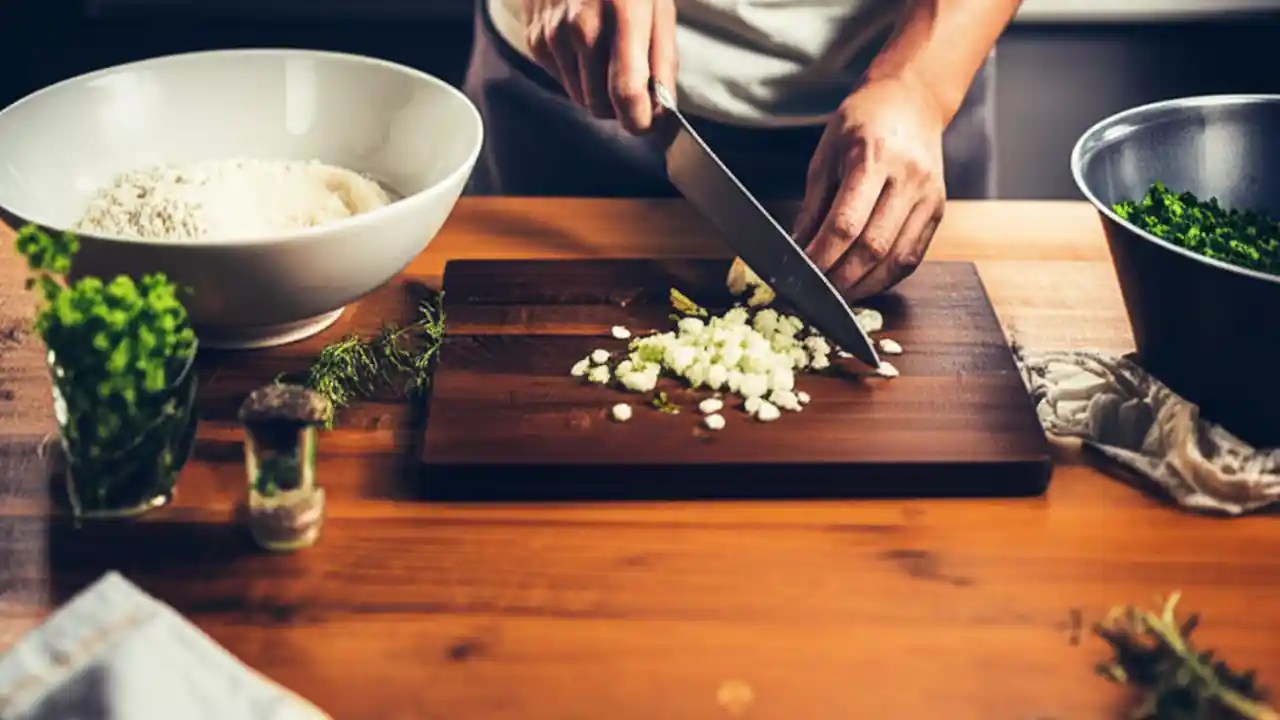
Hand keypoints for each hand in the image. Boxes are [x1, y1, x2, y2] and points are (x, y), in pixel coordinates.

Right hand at [522, 0, 676, 133]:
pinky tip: (585, 44)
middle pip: (602, 107)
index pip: (627, 95)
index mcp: (622, 16)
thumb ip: (663, 60)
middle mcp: (581, 30)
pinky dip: (577, 74)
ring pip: (581, 99)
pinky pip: (562, 80)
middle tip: (634, 85)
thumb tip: (663, 108)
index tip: (650, 124)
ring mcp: (553, 36)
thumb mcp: (658, 7)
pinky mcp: (536, 41)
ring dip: (598, 91)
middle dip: (621, 107)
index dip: (641, 121)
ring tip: (608, 56)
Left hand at [795, 75, 946, 300]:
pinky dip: (887, 276)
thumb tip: (797, 249)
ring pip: (897, 258)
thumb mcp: (826, 155)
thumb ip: (813, 206)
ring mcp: (929, 195)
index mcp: (874, 157)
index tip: (800, 272)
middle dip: (841, 277)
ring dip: (865, 285)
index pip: (846, 222)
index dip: (822, 256)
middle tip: (815, 293)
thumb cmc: (861, 122)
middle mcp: (908, 177)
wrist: (911, 100)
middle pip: (873, 246)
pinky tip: (865, 283)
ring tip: (838, 296)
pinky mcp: (939, 209)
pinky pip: (913, 255)